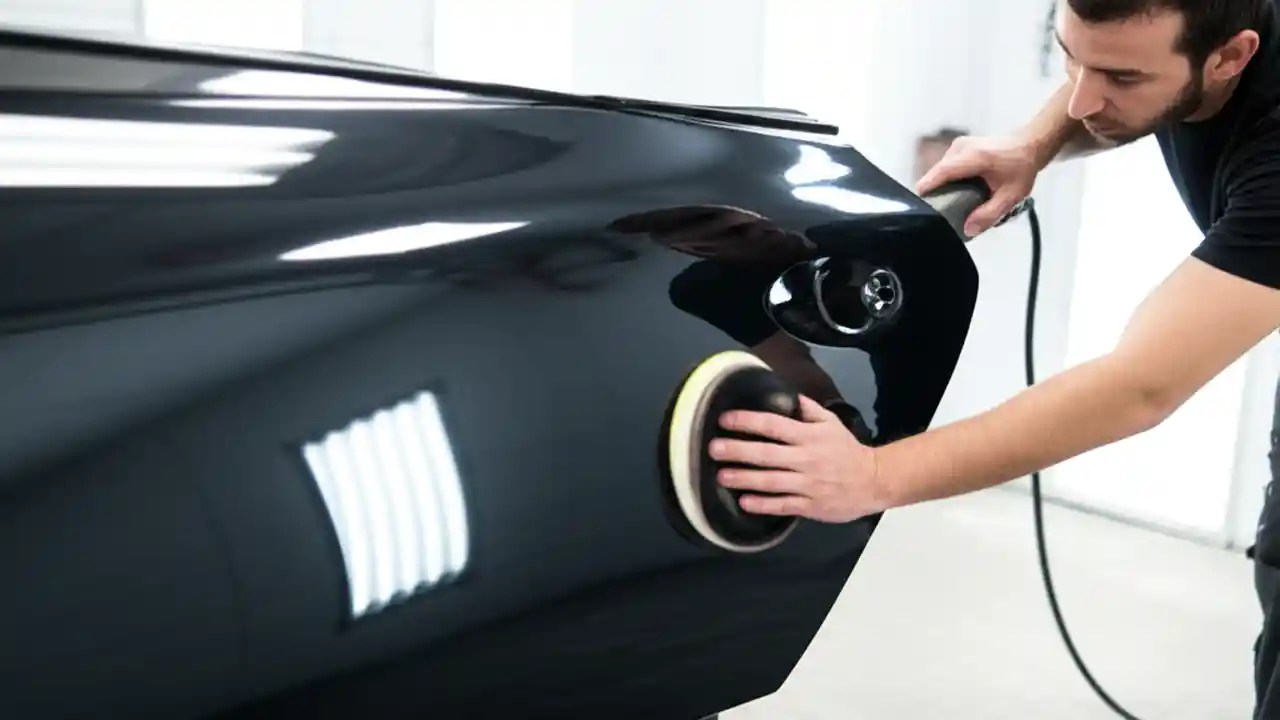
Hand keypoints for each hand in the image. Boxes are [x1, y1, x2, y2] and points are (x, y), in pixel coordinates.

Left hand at [708, 395, 884, 522]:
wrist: (874, 481)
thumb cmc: (846, 450)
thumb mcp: (830, 422)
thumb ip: (807, 409)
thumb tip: (785, 393)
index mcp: (809, 436)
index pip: (773, 425)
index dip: (747, 421)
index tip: (725, 419)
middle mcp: (806, 459)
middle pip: (766, 454)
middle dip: (738, 450)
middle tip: (713, 448)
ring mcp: (808, 484)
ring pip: (771, 481)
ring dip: (744, 478)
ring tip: (722, 475)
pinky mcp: (810, 506)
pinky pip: (783, 505)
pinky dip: (763, 505)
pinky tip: (744, 502)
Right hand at [915, 134, 1039, 236]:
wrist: (1029, 145)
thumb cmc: (1021, 169)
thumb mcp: (1011, 196)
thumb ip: (990, 214)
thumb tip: (968, 230)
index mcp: (973, 157)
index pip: (941, 172)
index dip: (927, 188)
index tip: (919, 206)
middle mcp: (960, 148)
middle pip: (936, 173)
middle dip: (937, 193)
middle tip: (942, 213)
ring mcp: (957, 146)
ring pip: (939, 170)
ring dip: (943, 186)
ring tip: (953, 202)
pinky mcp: (957, 147)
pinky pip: (945, 167)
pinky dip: (948, 179)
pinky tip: (959, 190)